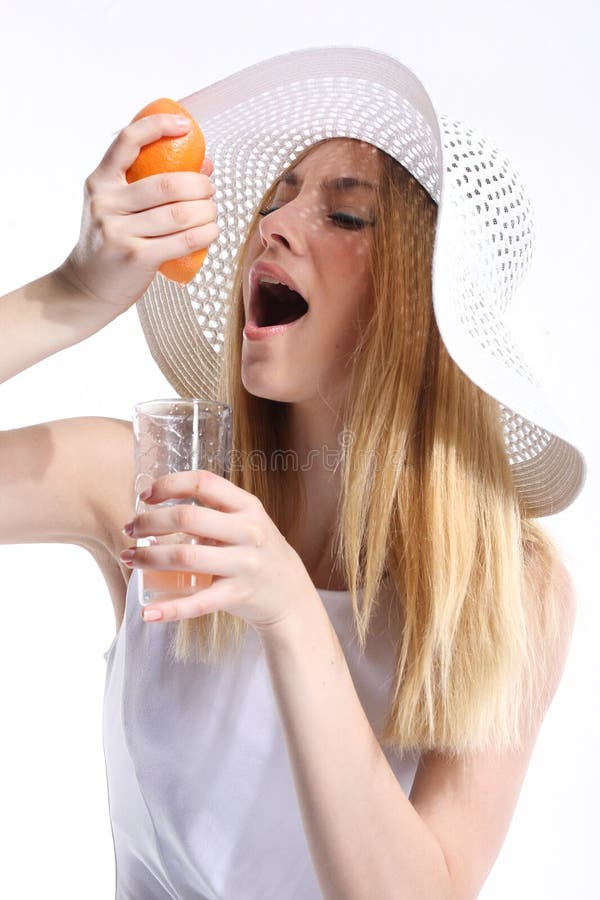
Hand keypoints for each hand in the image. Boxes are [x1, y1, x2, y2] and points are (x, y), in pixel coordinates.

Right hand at [58, 114, 217, 311]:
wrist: (87, 287)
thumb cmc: (112, 242)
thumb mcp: (119, 208)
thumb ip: (153, 184)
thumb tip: (205, 165)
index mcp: (100, 181)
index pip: (127, 141)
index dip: (158, 126)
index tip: (185, 126)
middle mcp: (106, 202)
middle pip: (166, 184)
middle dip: (200, 185)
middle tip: (210, 190)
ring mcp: (118, 231)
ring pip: (179, 214)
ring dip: (207, 212)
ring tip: (212, 214)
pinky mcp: (135, 257)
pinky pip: (182, 241)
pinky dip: (205, 234)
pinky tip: (211, 232)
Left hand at [120, 469, 318, 633]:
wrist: (290, 593)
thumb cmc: (256, 551)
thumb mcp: (246, 521)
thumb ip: (213, 510)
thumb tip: (156, 504)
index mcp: (247, 506)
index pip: (203, 482)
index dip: (169, 485)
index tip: (145, 497)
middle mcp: (249, 531)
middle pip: (187, 517)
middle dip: (149, 522)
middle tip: (131, 529)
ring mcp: (245, 564)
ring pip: (185, 557)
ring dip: (149, 558)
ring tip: (130, 558)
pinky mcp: (238, 595)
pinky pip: (198, 602)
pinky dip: (170, 609)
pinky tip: (148, 611)